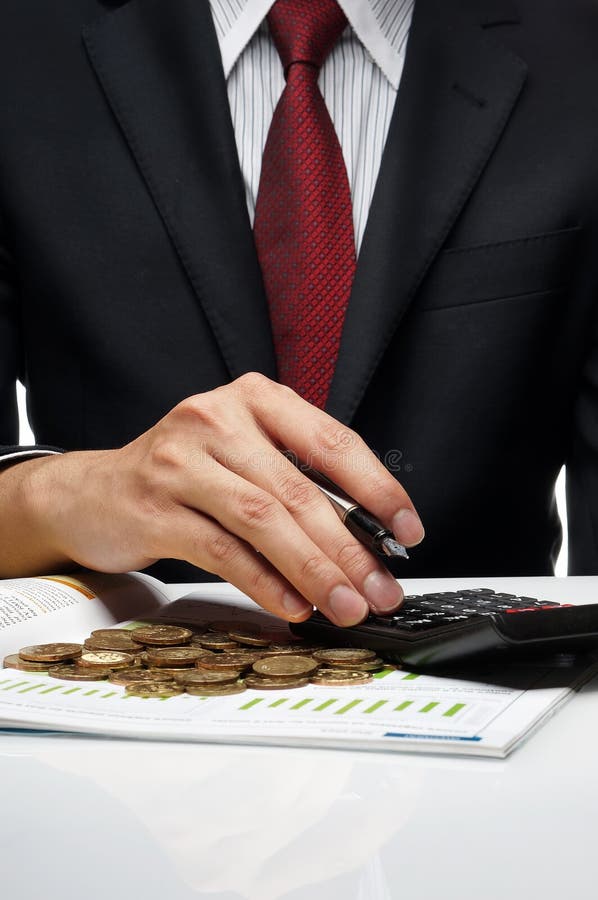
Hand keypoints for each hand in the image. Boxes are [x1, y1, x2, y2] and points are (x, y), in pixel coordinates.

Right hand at [23, 374, 423, 625]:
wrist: (95, 491)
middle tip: (380, 589)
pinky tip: (292, 603)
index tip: (408, 531)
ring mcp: (180, 461)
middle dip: (349, 548)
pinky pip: (221, 551)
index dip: (377, 488)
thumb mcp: (243, 457)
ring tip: (345, 605)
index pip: (331, 441)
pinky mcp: (154, 507)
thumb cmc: (184, 474)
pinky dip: (264, 582)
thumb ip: (296, 483)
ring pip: (263, 520)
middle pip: (298, 489)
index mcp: (254, 399)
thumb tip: (365, 543)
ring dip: (314, 570)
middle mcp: (216, 418)